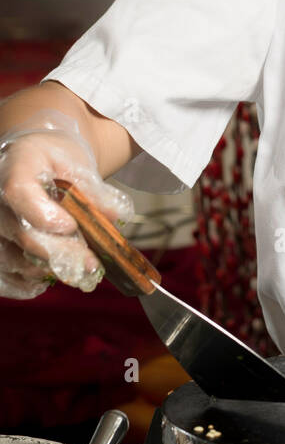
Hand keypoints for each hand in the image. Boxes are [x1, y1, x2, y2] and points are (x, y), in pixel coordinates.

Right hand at [0, 109, 132, 298]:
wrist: (35, 160)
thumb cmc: (55, 159)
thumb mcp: (76, 163)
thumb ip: (93, 190)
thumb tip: (114, 216)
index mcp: (14, 168)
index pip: (19, 193)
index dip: (45, 215)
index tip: (71, 226)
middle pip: (22, 234)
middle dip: (61, 252)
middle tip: (92, 264)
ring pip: (14, 259)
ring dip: (49, 270)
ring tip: (80, 270)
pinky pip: (4, 276)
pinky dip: (27, 284)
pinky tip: (51, 279)